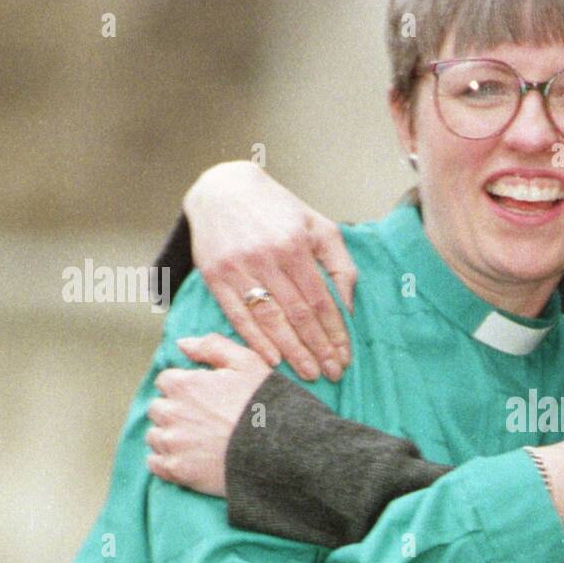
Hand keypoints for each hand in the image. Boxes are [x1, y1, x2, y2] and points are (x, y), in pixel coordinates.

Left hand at [145, 334, 273, 496]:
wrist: (280, 450)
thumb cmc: (265, 404)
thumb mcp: (248, 362)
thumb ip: (212, 346)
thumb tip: (181, 344)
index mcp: (184, 384)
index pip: (166, 380)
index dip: (185, 386)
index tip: (202, 397)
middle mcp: (171, 413)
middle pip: (158, 408)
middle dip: (174, 411)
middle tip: (201, 420)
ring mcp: (173, 444)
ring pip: (155, 436)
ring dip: (170, 436)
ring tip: (197, 441)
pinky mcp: (177, 470)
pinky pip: (155, 464)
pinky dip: (166, 461)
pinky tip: (188, 458)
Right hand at [182, 161, 357, 381]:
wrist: (223, 189)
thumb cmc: (279, 211)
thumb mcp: (319, 227)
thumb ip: (340, 266)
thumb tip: (348, 307)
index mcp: (294, 246)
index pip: (320, 301)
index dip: (335, 333)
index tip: (345, 356)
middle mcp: (266, 258)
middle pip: (297, 315)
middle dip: (318, 349)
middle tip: (332, 373)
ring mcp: (238, 268)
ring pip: (269, 320)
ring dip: (291, 352)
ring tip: (308, 373)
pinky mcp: (214, 276)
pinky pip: (237, 316)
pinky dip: (255, 341)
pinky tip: (272, 360)